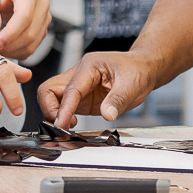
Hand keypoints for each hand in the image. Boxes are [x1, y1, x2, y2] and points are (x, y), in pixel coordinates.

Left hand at [0, 0, 50, 61]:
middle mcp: (42, 4)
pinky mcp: (43, 30)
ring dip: (12, 50)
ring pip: (32, 43)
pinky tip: (4, 47)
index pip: (24, 16)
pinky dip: (16, 52)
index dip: (11, 33)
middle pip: (30, 33)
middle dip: (9, 45)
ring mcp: (45, 18)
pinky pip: (31, 47)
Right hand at [37, 51, 160, 126]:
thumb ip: (118, 100)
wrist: (143, 69)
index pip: (70, 88)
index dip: (64, 108)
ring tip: (69, 126)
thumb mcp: (132, 85)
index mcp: (90, 66)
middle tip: (62, 126)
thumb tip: (107, 115)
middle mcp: (79, 74)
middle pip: (49, 89)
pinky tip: (73, 126)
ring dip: (54, 113)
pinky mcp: (81, 97)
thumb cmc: (137, 71)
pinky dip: (62, 117)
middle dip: (50, 109)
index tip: (61, 124)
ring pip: (51, 97)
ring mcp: (78, 86)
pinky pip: (63, 106)